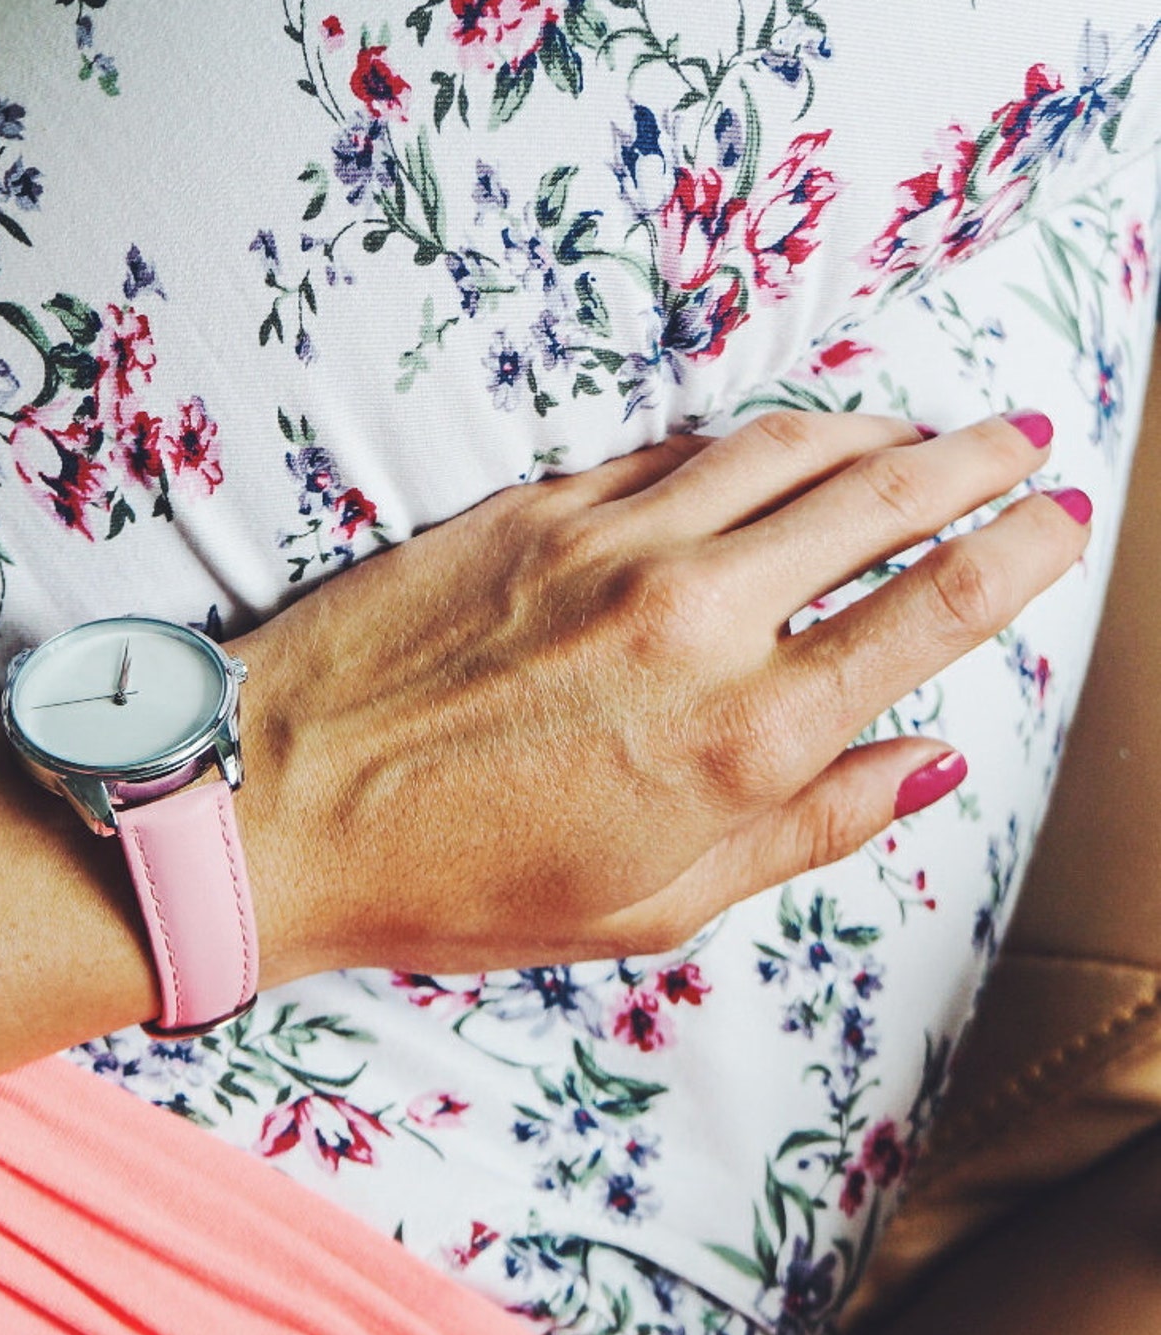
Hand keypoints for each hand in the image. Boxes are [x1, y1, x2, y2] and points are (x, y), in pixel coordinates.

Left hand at [230, 410, 1089, 982]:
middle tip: (1020, 438)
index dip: (1017, 554)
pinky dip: (740, 445)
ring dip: (868, 429)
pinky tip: (760, 454)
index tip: (1058, 517)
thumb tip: (917, 765)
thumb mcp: (650, 905)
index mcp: (742, 740)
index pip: (929, 613)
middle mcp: (694, 618)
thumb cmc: (455, 880)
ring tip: (913, 430)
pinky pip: (671, 452)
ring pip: (783, 448)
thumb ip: (800, 829)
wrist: (276, 800)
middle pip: (879, 497)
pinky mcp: (534, 505)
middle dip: (973, 457)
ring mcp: (610, 543)